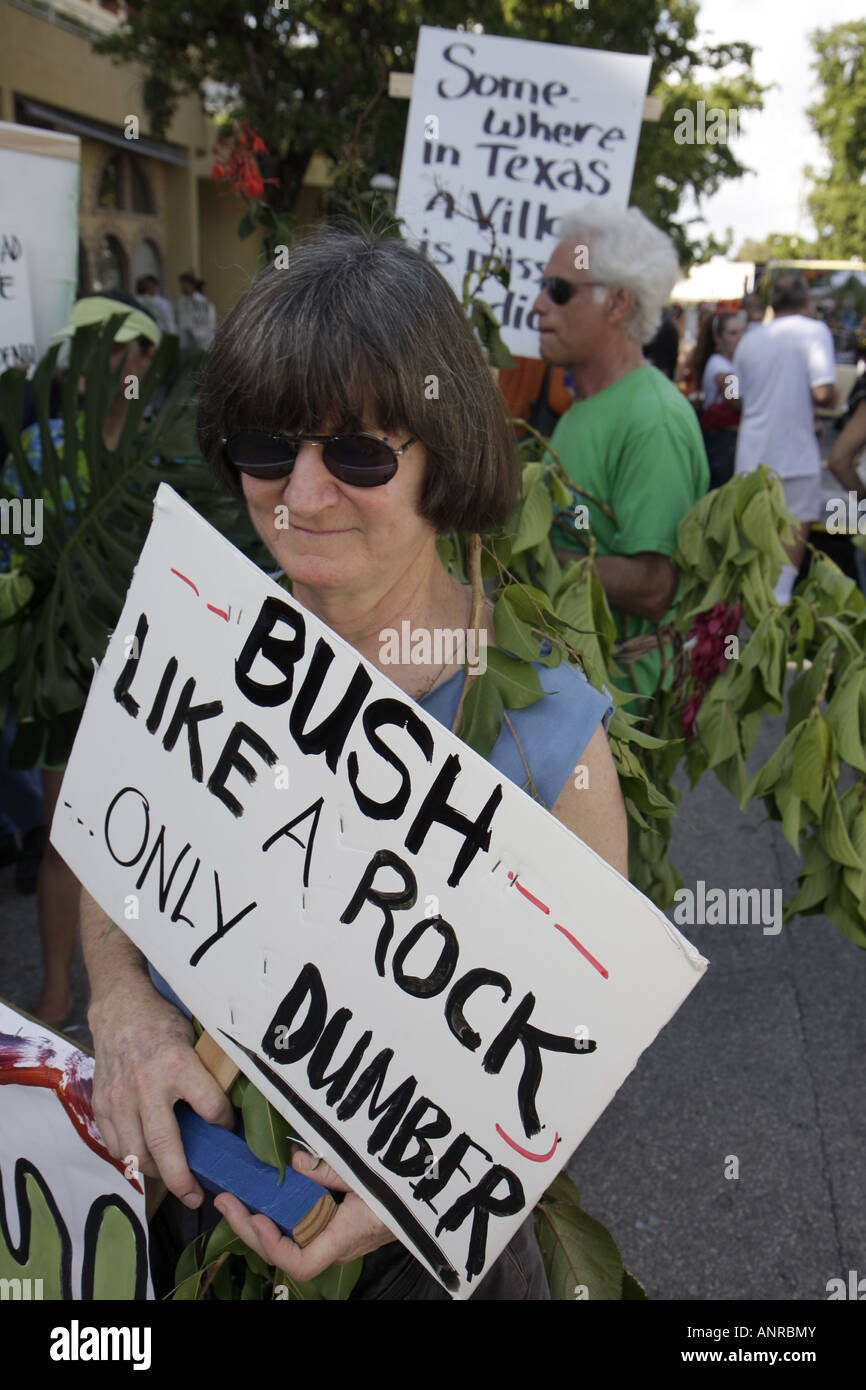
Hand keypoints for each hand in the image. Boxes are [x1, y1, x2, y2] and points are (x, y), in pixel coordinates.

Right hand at [88, 977, 234, 1206]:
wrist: (120, 1009)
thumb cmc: (162, 1025)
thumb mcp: (194, 1041)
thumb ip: (207, 1075)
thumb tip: (228, 1112)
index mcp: (179, 1065)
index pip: (212, 1108)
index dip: (226, 1125)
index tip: (229, 1130)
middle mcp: (147, 1085)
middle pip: (166, 1146)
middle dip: (183, 1179)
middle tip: (196, 1197)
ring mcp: (120, 1098)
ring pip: (136, 1153)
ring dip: (155, 1175)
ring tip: (172, 1182)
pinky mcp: (102, 1104)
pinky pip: (114, 1145)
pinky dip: (130, 1159)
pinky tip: (145, 1161)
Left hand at [213, 1145, 395, 1279]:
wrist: (429, 1196)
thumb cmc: (403, 1187)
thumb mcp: (366, 1171)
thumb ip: (327, 1168)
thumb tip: (290, 1162)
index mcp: (343, 1236)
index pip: (299, 1262)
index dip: (272, 1245)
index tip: (255, 1216)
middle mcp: (337, 1246)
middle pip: (285, 1253)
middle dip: (251, 1229)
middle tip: (226, 1201)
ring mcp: (337, 1240)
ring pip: (291, 1242)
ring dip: (263, 1222)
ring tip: (240, 1198)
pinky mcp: (339, 1228)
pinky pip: (304, 1229)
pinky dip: (283, 1215)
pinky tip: (271, 1196)